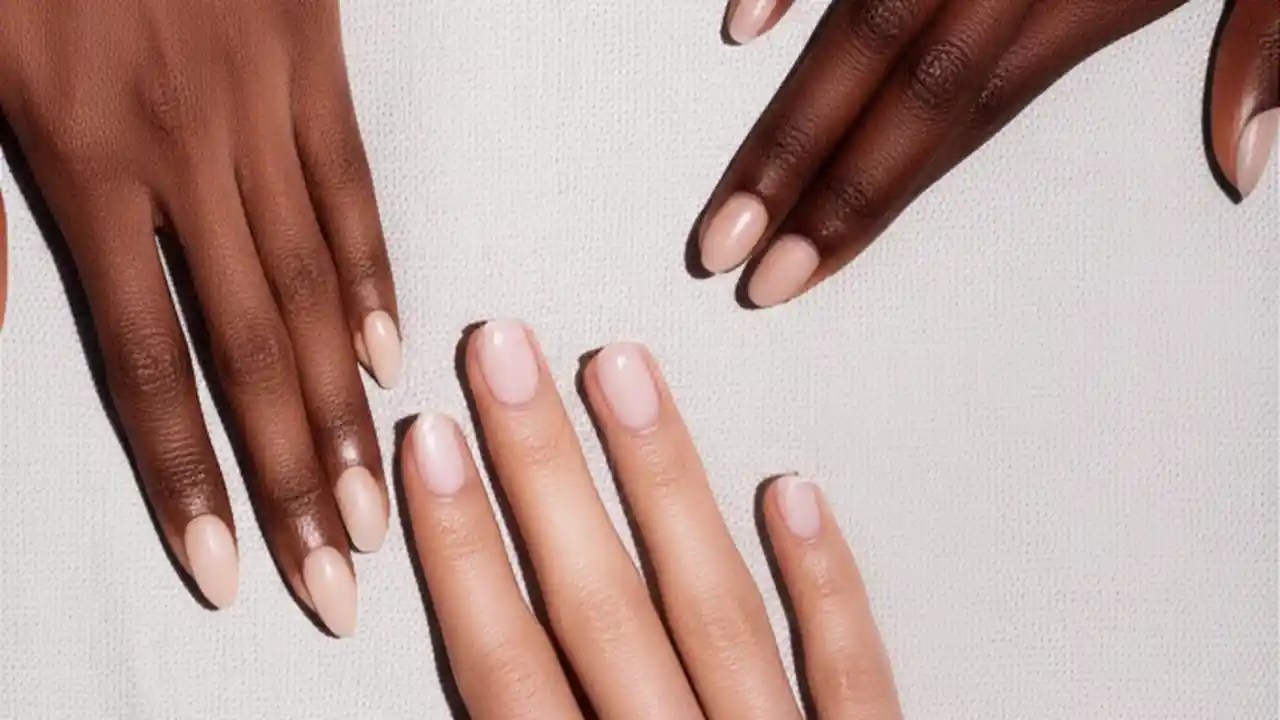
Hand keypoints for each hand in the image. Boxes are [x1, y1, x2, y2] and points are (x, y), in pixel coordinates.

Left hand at [0, 1, 401, 633]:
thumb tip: (3, 328)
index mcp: (80, 153)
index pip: (147, 358)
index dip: (190, 473)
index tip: (230, 564)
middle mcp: (185, 149)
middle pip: (251, 345)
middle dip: (296, 474)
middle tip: (338, 574)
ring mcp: (261, 104)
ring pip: (311, 284)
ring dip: (343, 404)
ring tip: (376, 498)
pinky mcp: (311, 60)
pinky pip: (350, 186)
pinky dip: (371, 276)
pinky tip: (385, 354)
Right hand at [401, 324, 900, 717]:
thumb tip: (490, 652)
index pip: (506, 668)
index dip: (462, 550)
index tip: (428, 442)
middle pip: (601, 609)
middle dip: (544, 472)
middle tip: (505, 351)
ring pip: (716, 611)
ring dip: (663, 483)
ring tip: (621, 368)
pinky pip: (854, 675)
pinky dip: (825, 585)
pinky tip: (792, 490)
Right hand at [702, 0, 1277, 306]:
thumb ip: (1264, 44)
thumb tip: (1239, 155)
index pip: (969, 110)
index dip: (877, 194)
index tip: (804, 266)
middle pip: (905, 77)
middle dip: (813, 176)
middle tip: (735, 257)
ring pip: (865, 15)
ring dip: (788, 111)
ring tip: (730, 201)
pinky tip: (743, 29)